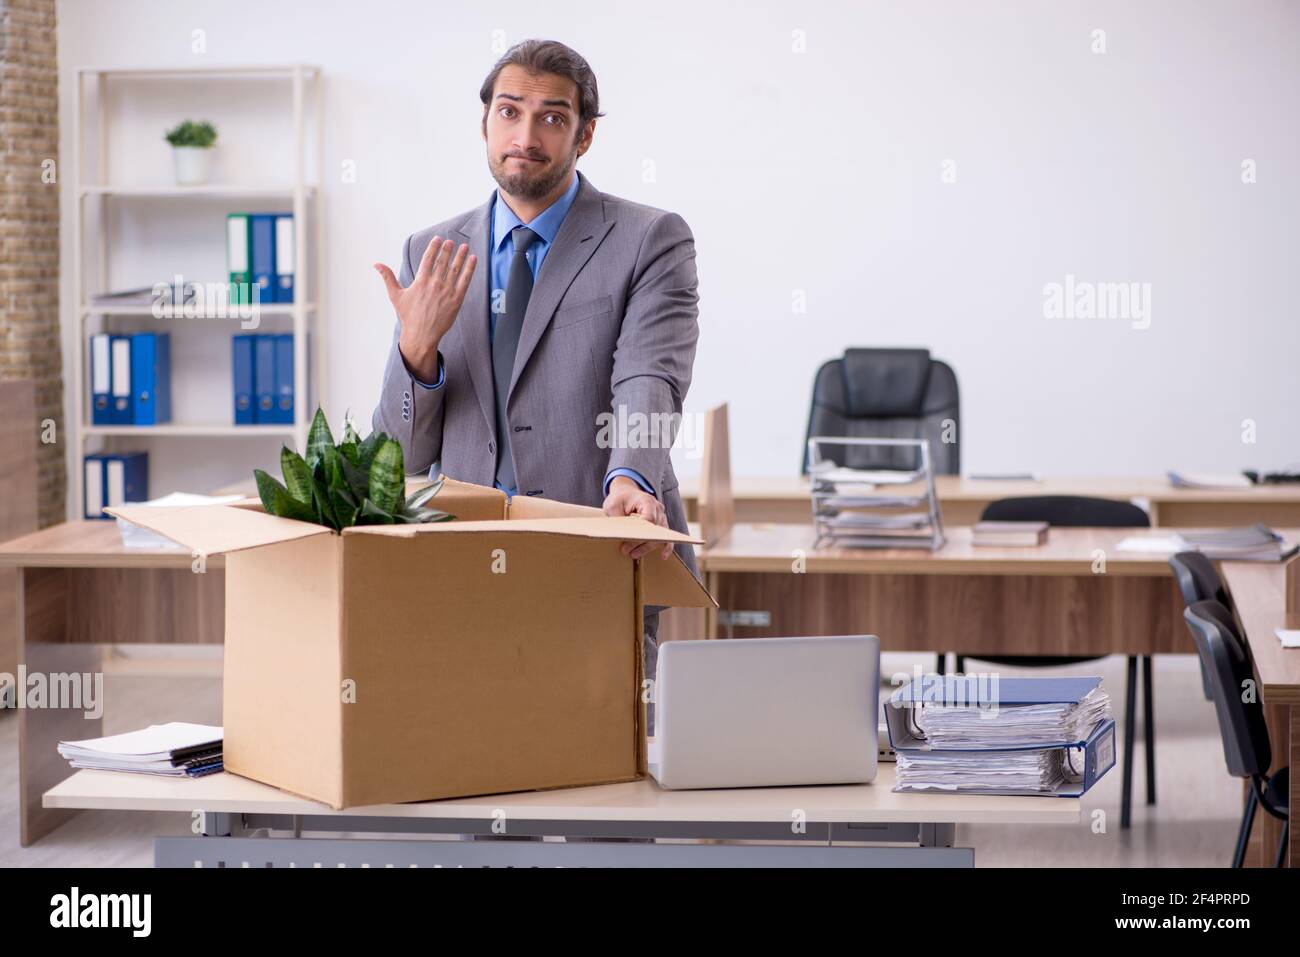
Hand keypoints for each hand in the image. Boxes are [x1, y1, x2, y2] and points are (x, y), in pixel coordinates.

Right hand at [375, 237, 476, 382]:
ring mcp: (447, 291)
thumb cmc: (408, 316)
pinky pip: (465, 280)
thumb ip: (388, 277)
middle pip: (443, 261)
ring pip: (455, 268)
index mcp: (420, 281)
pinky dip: (470, 269)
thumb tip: (376, 264)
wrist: (421, 335)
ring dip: (461, 256)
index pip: (428, 258)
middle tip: (451, 241)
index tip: (438, 239)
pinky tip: (473, 259)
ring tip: (465, 246)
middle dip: (448, 249)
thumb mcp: (395, 295)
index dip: (434, 247)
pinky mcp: (457, 300)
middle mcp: (434, 284)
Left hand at [604, 476, 673, 559]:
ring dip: (647, 547)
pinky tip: (663, 556)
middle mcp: (658, 508)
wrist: (627, 492)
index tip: (628, 541)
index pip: (648, 519)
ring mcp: (661, 516)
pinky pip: (667, 537)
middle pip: (655, 529)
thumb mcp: (612, 506)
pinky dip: (666, 547)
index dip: (640, 532)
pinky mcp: (661, 524)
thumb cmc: (620, 498)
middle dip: (641, 543)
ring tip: (633, 554)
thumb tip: (620, 534)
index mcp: (647, 501)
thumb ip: (617, 518)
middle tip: (626, 551)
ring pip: (660, 535)